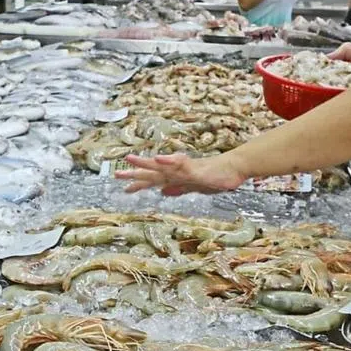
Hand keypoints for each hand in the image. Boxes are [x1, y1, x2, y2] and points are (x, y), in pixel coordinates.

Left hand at [115, 153, 246, 195]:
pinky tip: (158, 158)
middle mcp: (177, 171)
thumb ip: (178, 188)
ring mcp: (185, 168)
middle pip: (153, 172)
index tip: (124, 189)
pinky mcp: (195, 168)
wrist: (234, 169)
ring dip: (146, 162)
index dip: (139, 185)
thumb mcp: (194, 187)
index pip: (155, 181)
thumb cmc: (216, 177)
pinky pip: (180, 164)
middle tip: (116, 175)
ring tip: (129, 158)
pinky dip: (169, 160)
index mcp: (177, 177)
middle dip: (135, 174)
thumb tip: (162, 192)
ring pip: (162, 165)